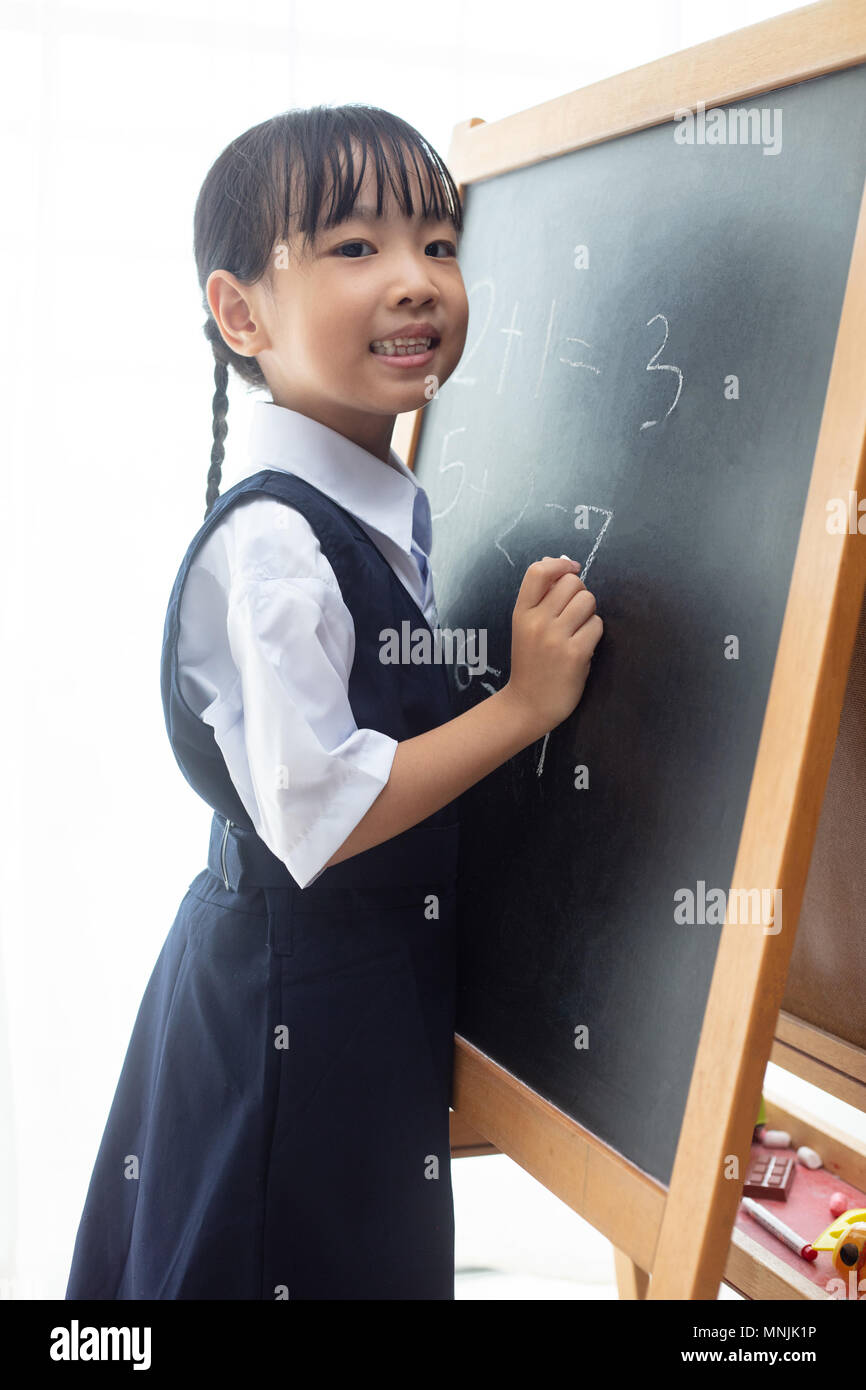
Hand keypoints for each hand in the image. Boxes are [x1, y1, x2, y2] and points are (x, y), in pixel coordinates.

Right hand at [503, 555, 602, 739]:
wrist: (528, 705)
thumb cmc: (531, 663)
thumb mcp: (525, 627)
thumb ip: (542, 599)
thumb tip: (563, 564)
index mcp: (522, 612)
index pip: (538, 571)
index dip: (560, 564)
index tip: (571, 569)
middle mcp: (537, 621)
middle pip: (572, 583)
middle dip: (580, 593)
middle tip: (574, 613)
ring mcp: (555, 638)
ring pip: (588, 601)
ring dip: (589, 614)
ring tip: (578, 631)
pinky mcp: (575, 653)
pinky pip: (597, 625)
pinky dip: (594, 634)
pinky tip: (583, 647)